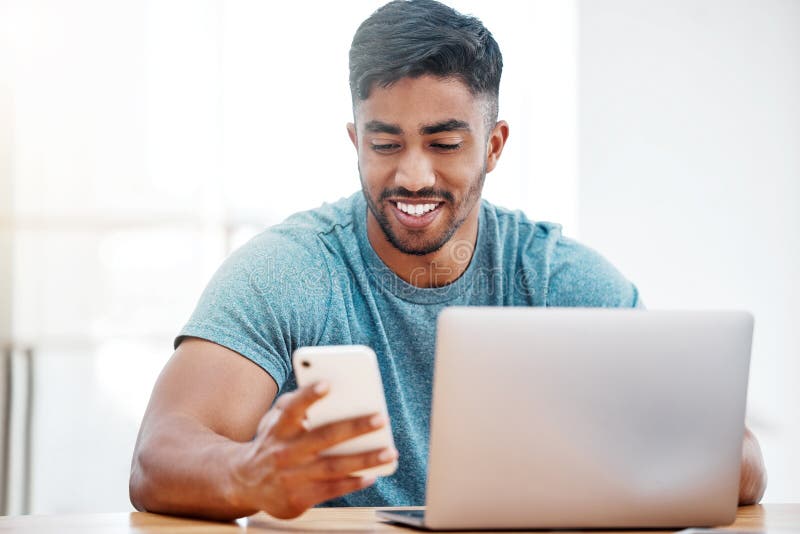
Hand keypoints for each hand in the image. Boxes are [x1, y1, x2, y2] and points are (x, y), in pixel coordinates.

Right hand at [228, 381, 397, 518]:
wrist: (244, 482)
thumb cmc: (271, 442)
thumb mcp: (272, 420)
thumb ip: (292, 403)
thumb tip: (322, 388)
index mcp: (278, 428)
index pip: (292, 409)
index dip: (308, 396)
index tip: (327, 384)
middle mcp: (284, 452)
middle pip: (324, 437)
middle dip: (355, 427)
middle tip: (382, 418)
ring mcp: (291, 477)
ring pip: (334, 467)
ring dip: (365, 459)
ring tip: (390, 451)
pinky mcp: (298, 498)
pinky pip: (332, 489)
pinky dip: (353, 483)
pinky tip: (373, 475)